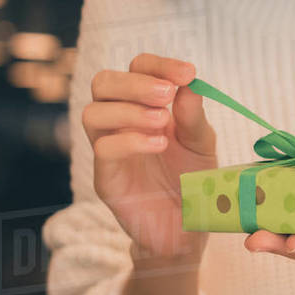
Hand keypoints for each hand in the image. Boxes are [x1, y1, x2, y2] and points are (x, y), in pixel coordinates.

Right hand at [84, 53, 217, 260]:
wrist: (187, 228)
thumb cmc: (192, 180)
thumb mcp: (202, 144)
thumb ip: (194, 116)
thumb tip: (189, 83)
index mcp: (145, 105)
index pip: (137, 68)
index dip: (158, 65)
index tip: (188, 73)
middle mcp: (121, 122)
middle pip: (103, 82)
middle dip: (135, 83)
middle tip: (167, 95)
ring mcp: (109, 149)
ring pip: (93, 113)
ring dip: (129, 110)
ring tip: (163, 123)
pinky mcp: (105, 178)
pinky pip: (103, 149)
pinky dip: (130, 140)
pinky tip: (158, 145)